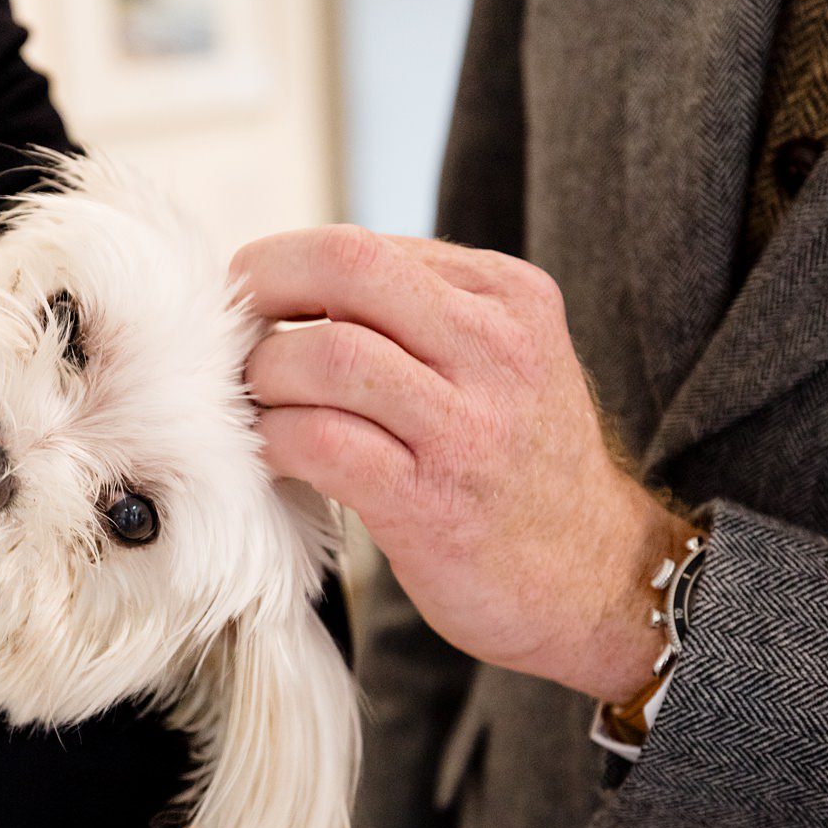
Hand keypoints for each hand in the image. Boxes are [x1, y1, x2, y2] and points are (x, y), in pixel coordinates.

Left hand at [239, 227, 697, 702]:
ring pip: (325, 353)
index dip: (285, 270)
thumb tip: (288, 292)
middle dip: (260, 293)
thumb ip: (417, 317)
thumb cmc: (520, 470)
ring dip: (264, 377)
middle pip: (343, 266)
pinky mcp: (429, 500)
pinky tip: (275, 455)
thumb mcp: (500, 362)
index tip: (255, 308)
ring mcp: (466, 425)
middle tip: (230, 338)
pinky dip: (275, 440)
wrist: (598, 582)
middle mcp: (495, 347)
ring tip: (257, 405)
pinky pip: (319, 440)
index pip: (364, 245)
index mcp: (508, 296)